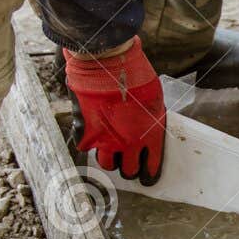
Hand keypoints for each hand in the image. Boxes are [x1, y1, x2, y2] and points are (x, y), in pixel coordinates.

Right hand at [63, 37, 166, 184]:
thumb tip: (146, 129)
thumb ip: (150, 120)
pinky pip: (85, 146)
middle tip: (126, 159)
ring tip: (109, 148)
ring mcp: (105, 140)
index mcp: (151, 136)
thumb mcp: (153, 100)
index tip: (146, 176)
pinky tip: (91, 132)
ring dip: (108, 158)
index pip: (151, 166)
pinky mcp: (86, 133)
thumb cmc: (135, 74)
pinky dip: (87, 141)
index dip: (148, 173)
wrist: (107, 62)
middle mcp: (129, 143)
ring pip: (106, 163)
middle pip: (127, 170)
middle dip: (128, 166)